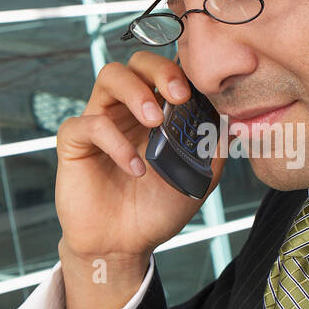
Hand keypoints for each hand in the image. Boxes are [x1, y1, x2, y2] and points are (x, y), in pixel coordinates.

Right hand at [54, 50, 227, 264]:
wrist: (124, 245)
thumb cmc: (157, 209)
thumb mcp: (198, 178)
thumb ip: (214, 147)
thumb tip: (234, 117)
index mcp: (155, 112)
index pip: (166, 71)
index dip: (182, 70)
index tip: (202, 89)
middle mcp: (126, 110)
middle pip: (136, 62)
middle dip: (160, 70)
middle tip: (179, 95)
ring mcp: (99, 121)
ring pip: (109, 76)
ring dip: (135, 91)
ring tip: (155, 121)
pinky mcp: (75, 142)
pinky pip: (89, 124)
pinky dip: (115, 142)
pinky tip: (135, 168)